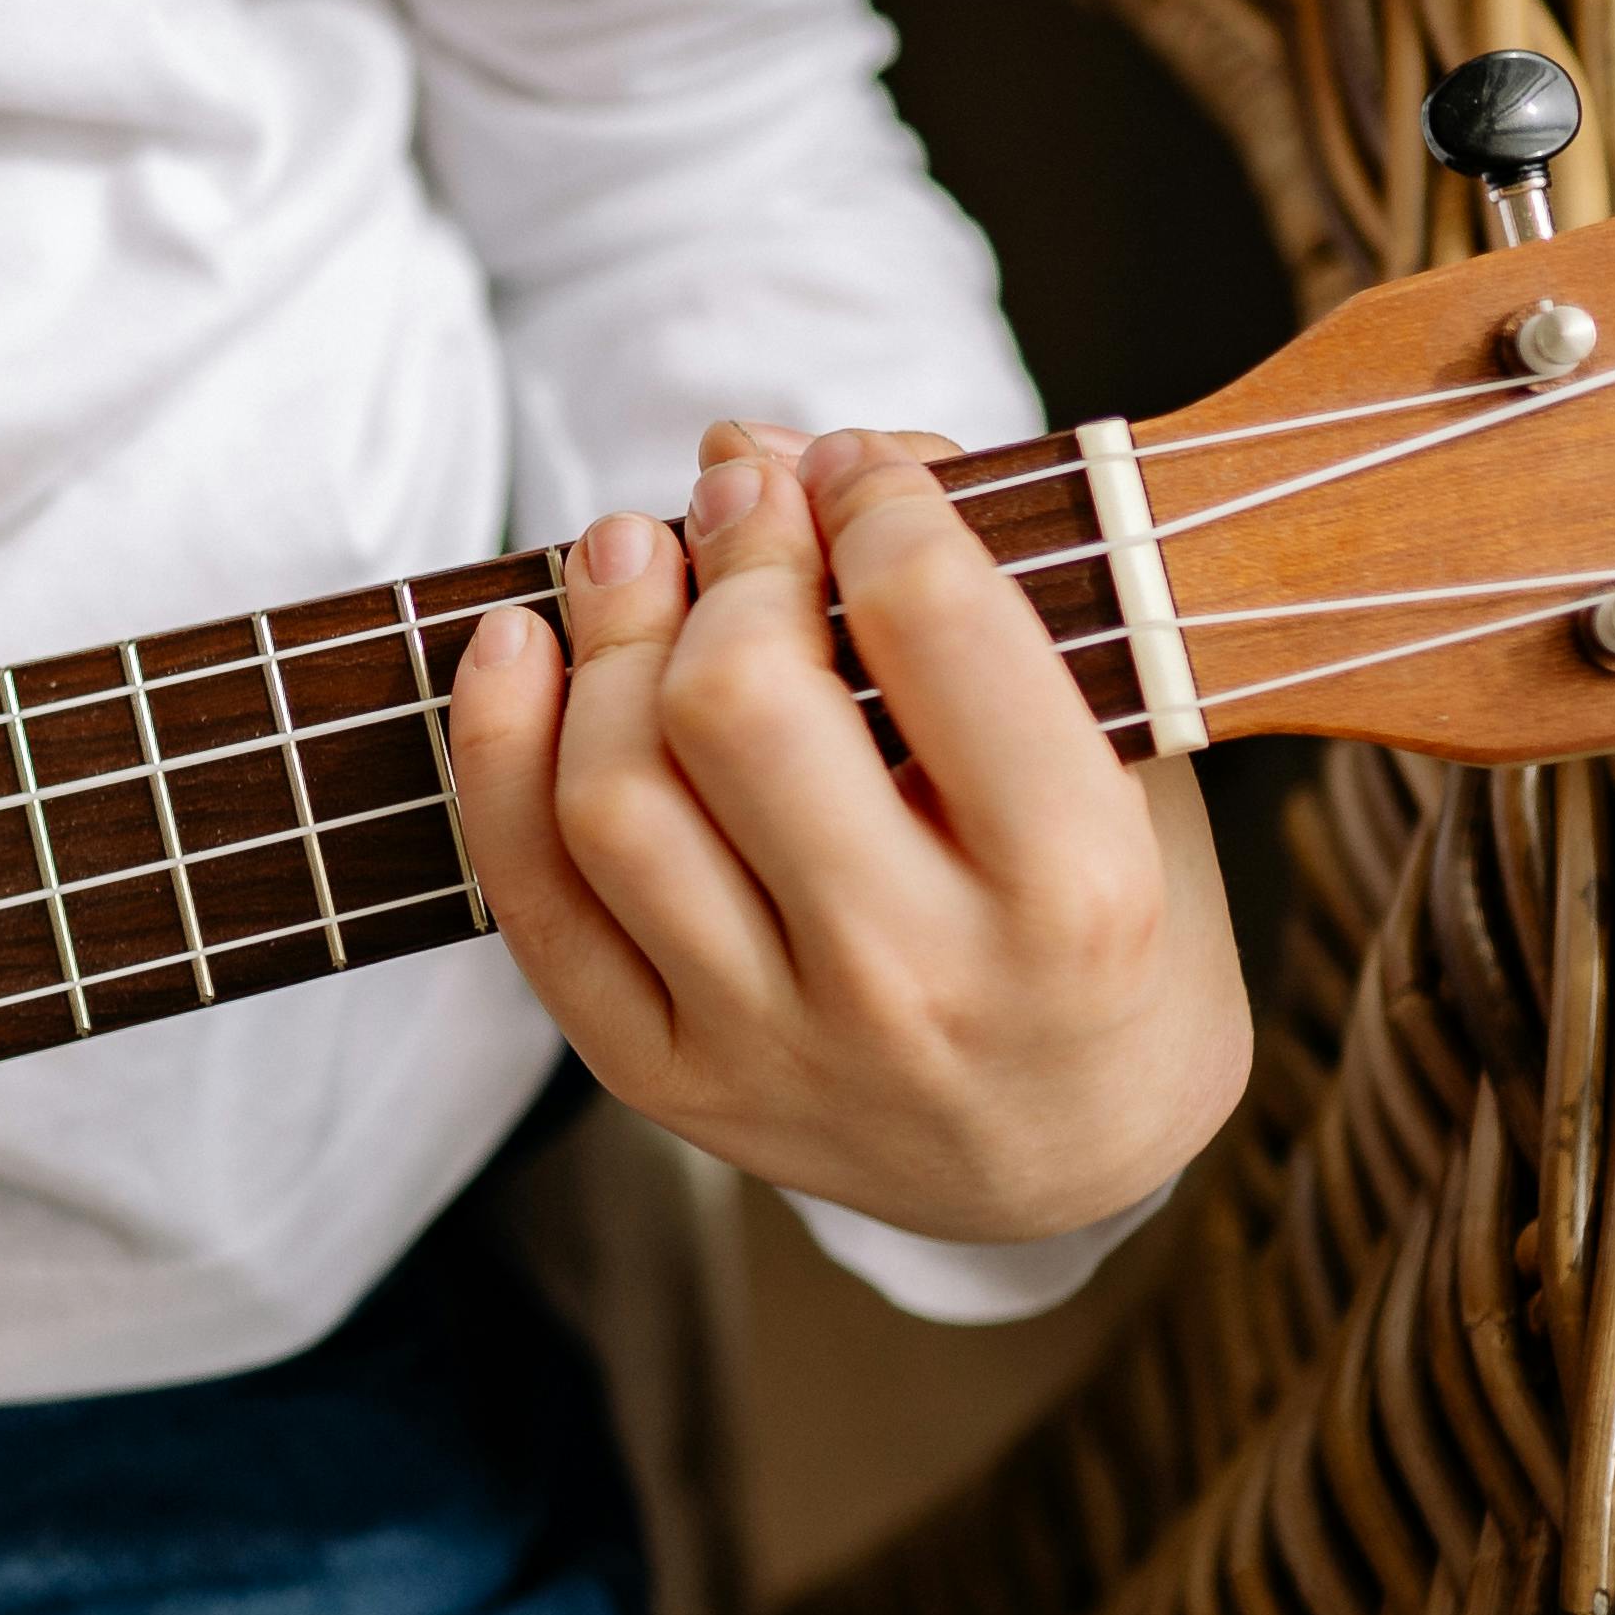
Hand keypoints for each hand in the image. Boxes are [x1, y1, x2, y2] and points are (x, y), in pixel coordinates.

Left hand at [444, 423, 1245, 1247]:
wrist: (1070, 1163)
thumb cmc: (1102, 920)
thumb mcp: (1119, 752)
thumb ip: (977, 581)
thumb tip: (762, 451)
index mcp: (1074, 888)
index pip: (930, 620)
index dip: (870, 495)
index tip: (855, 471)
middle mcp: (915, 980)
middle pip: (737, 703)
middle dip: (728, 557)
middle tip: (736, 498)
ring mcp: (775, 1043)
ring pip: (615, 797)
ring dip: (602, 634)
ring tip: (628, 551)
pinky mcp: (666, 1080)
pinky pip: (534, 902)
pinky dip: (495, 751)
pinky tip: (516, 646)